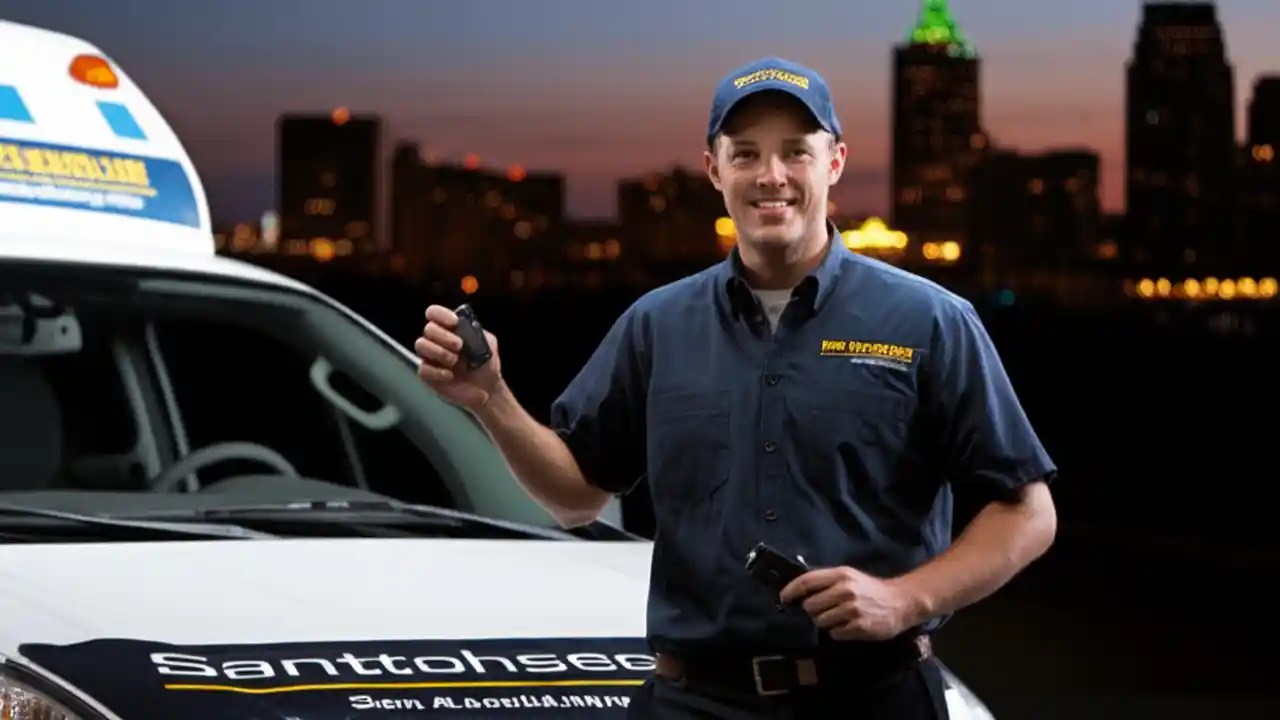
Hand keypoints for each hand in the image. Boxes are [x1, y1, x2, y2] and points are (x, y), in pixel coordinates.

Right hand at [414, 304, 502, 410]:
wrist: (487, 388)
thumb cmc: (486, 364)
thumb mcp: (488, 343)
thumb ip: (477, 331)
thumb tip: (467, 325)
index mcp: (450, 329)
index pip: (434, 313)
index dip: (441, 315)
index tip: (454, 322)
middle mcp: (437, 340)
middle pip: (428, 328)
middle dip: (444, 336)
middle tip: (459, 345)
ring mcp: (431, 357)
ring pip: (421, 345)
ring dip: (439, 352)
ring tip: (455, 361)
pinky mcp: (428, 375)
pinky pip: (423, 369)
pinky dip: (437, 372)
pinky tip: (450, 375)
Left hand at [778, 566, 919, 641]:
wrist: (901, 602)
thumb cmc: (870, 589)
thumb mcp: (849, 576)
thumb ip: (826, 581)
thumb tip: (797, 589)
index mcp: (840, 575)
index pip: (806, 581)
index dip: (791, 591)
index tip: (783, 599)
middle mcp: (845, 590)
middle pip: (810, 606)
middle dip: (812, 610)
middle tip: (822, 610)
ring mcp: (852, 609)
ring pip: (820, 622)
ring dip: (825, 622)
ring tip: (838, 618)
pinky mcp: (859, 627)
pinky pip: (835, 634)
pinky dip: (838, 632)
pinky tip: (848, 626)